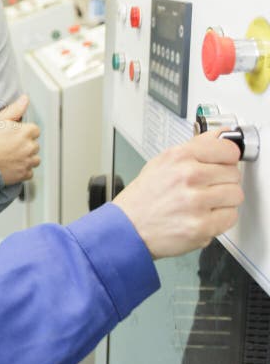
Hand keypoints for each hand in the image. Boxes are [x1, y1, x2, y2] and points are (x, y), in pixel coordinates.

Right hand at [0, 94, 39, 184]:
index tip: (14, 134)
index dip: (24, 131)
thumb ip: (15, 109)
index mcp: (25, 132)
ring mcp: (27, 162)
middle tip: (10, 145)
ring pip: (34, 159)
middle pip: (34, 144)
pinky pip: (29, 172)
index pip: (34, 130)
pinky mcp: (23, 175)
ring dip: (27, 158)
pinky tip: (12, 167)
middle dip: (26, 144)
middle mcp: (30, 147)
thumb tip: (25, 99)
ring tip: (12, 156)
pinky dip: (23, 170)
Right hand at [113, 130, 242, 259]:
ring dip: (223, 201)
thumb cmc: (143, 197)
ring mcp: (196, 202)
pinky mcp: (202, 226)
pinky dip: (220, 219)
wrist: (128, 227)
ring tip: (203, 203)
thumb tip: (220, 135)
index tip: (223, 163)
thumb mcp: (162, 162)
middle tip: (204, 188)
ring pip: (235, 195)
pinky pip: (230, 217)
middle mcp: (188, 176)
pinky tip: (202, 216)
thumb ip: (195, 147)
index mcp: (179, 157)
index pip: (227, 149)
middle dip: (222, 181)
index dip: (227, 158)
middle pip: (233, 173)